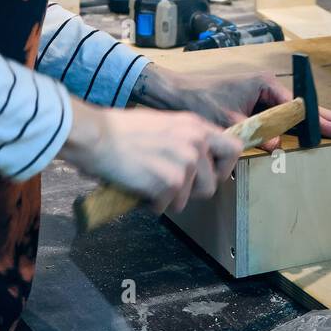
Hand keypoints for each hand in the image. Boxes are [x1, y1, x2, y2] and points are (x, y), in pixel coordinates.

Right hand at [65, 103, 242, 214]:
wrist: (97, 136)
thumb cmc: (120, 129)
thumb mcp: (164, 124)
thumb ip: (184, 139)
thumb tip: (197, 160)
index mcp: (196, 126)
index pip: (233, 149)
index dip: (223, 167)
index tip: (210, 174)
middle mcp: (196, 143)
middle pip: (212, 184)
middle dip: (192, 191)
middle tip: (171, 186)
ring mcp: (186, 164)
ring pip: (189, 199)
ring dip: (169, 197)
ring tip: (149, 183)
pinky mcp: (171, 183)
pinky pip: (166, 206)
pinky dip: (151, 203)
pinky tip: (138, 187)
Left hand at [136, 65, 330, 148]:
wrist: (174, 93)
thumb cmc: (199, 100)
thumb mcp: (228, 118)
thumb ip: (255, 132)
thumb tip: (278, 145)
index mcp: (265, 84)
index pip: (301, 107)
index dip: (324, 122)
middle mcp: (266, 86)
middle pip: (305, 106)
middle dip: (330, 119)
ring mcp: (261, 95)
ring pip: (295, 112)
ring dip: (317, 122)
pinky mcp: (253, 103)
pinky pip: (281, 116)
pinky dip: (297, 125)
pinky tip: (311, 131)